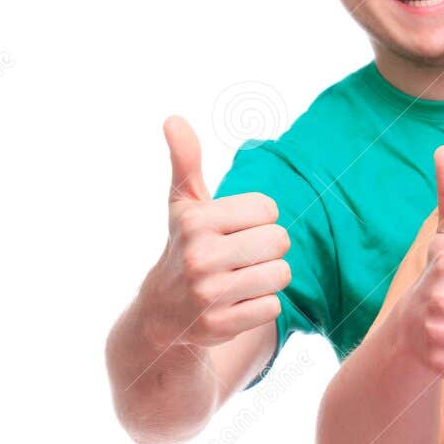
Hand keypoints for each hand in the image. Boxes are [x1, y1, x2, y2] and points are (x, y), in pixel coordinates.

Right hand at [140, 116, 290, 350]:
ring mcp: (208, 293)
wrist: (163, 312)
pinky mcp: (220, 325)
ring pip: (281, 274)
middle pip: (279, 241)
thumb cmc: (184, 246)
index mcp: (197, 220)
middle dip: (267, 248)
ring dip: (268, 278)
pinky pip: (273, 307)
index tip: (234, 229)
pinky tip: (236, 303)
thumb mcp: (183, 204)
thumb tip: (173, 118)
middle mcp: (200, 255)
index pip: (268, 209)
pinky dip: (262, 306)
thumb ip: (186, 161)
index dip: (258, 219)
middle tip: (240, 257)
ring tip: (240, 279)